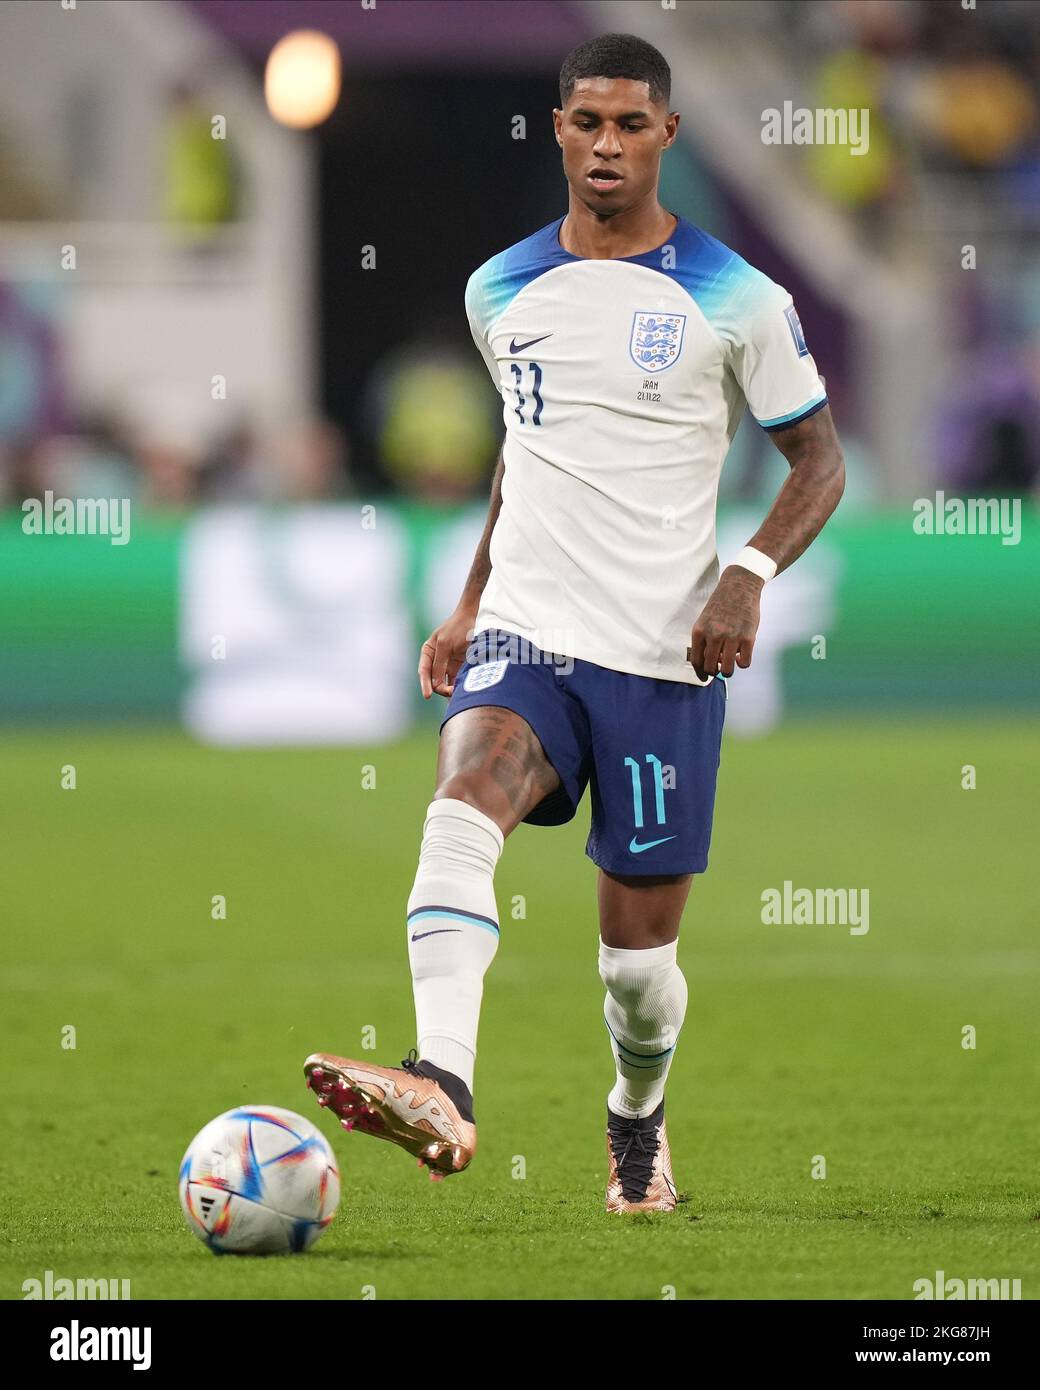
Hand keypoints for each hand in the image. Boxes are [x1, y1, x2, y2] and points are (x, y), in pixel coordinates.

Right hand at [418, 607, 476, 698]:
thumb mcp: (445, 644)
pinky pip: (456, 681)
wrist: (473, 618)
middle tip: (452, 692)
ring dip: (450, 691)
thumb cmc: (457, 627)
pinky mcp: (459, 667)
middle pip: (434, 681)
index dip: (425, 685)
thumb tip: (435, 684)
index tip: (428, 696)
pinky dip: (458, 688)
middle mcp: (436, 660)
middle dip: (441, 688)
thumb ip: (439, 663)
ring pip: (445, 684)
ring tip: (457, 697)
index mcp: (428, 652)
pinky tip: (462, 694)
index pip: (423, 672)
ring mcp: (447, 664)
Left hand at [688, 565, 761, 679]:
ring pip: (726, 670)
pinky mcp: (748, 637)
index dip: (700, 673)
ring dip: (727, 671)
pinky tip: (740, 656)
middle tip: (719, 666)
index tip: (704, 676)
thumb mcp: (705, 620)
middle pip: (710, 668)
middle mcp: (714, 635)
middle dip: (714, 671)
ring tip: (730, 663)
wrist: (739, 586)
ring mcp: (731, 637)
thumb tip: (709, 662)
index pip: (696, 661)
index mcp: (699, 631)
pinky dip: (741, 663)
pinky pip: (744, 663)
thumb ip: (704, 639)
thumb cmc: (722, 605)